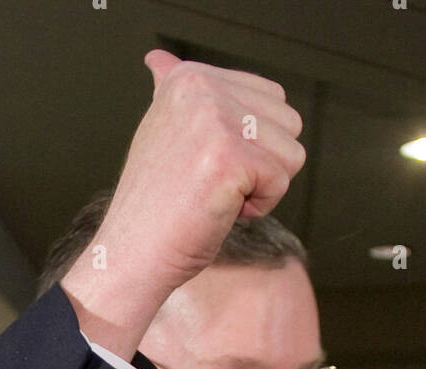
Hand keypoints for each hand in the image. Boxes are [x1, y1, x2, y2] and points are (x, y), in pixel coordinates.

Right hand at [84, 52, 304, 298]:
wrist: (135, 252)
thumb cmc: (154, 205)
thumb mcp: (162, 131)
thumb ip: (170, 92)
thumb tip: (159, 60)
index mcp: (189, 77)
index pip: (273, 99)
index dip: (255, 144)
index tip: (209, 163)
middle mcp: (201, 89)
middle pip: (289, 123)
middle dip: (265, 164)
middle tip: (215, 183)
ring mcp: (214, 121)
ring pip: (291, 154)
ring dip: (261, 187)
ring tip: (217, 196)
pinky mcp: (229, 157)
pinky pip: (280, 183)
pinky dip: (257, 208)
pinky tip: (219, 209)